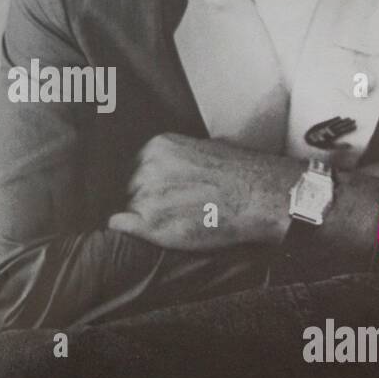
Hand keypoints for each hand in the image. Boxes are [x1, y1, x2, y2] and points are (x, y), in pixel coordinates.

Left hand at [107, 133, 296, 250]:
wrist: (257, 196)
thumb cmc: (238, 174)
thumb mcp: (201, 148)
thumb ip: (174, 158)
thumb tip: (166, 170)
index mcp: (157, 147)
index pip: (138, 168)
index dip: (152, 184)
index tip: (167, 193)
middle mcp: (147, 167)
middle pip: (133, 187)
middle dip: (148, 199)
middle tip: (176, 209)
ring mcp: (147, 194)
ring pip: (132, 207)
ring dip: (147, 216)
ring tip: (178, 220)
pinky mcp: (151, 222)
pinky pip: (121, 223)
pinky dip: (128, 228)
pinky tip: (145, 230)